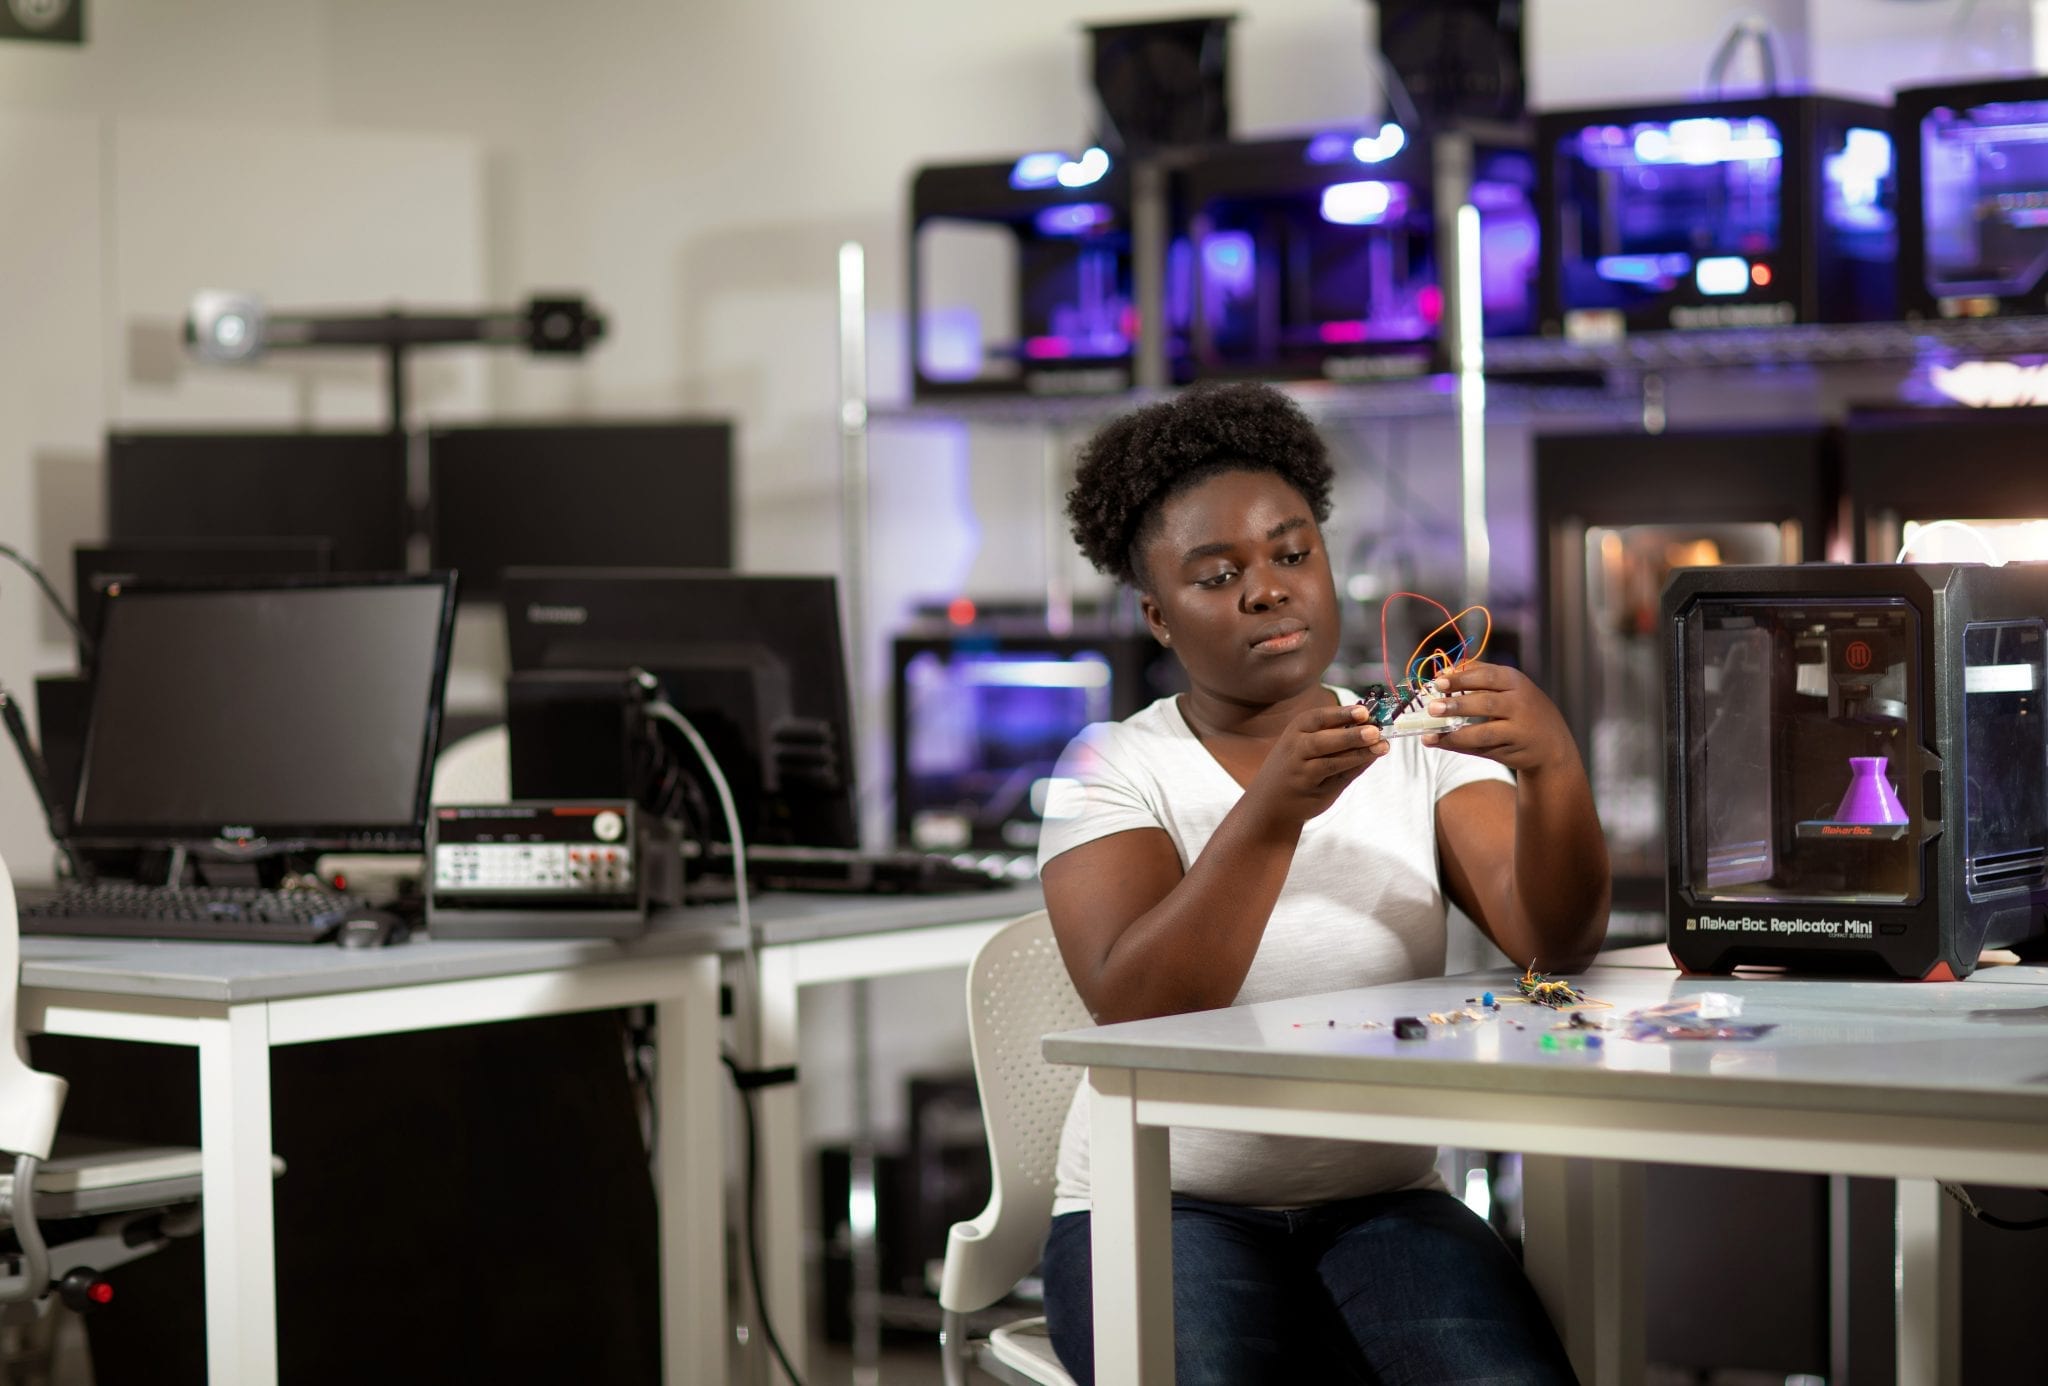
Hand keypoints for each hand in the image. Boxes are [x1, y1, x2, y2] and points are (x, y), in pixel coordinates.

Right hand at [1245, 702, 1390, 829]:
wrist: (1270, 800)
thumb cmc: (1295, 763)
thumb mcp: (1304, 740)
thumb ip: (1333, 732)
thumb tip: (1370, 721)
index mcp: (1296, 730)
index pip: (1319, 718)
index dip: (1341, 714)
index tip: (1363, 711)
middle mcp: (1296, 749)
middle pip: (1323, 741)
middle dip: (1350, 736)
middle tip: (1374, 731)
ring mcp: (1303, 772)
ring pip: (1332, 762)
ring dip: (1358, 754)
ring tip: (1382, 746)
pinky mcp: (1313, 790)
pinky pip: (1337, 778)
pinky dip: (1356, 767)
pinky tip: (1371, 759)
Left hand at [1421, 662, 1578, 773]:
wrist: (1552, 743)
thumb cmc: (1521, 708)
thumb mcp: (1509, 686)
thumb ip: (1479, 676)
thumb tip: (1442, 672)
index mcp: (1515, 681)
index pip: (1487, 676)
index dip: (1461, 678)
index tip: (1438, 681)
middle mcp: (1519, 703)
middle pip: (1486, 703)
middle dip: (1457, 705)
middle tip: (1432, 708)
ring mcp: (1518, 729)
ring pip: (1483, 732)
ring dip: (1455, 733)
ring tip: (1430, 732)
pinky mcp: (1512, 749)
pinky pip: (1482, 749)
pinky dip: (1458, 746)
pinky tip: (1439, 742)